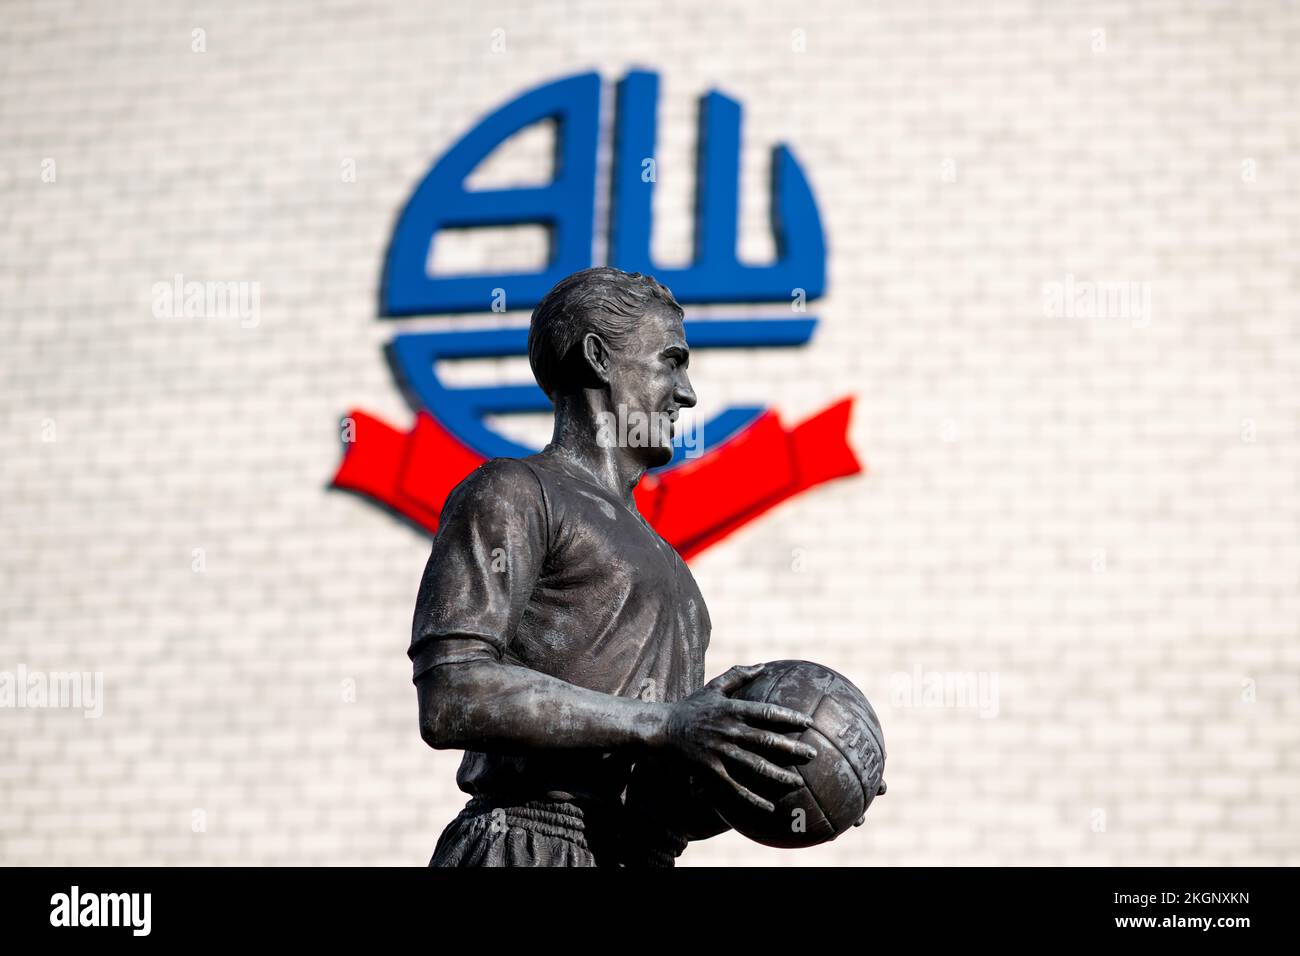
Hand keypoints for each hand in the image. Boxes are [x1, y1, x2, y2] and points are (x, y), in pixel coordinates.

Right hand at [656, 664, 817, 812]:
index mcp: (732, 709)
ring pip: (755, 766)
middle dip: (792, 749)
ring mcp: (720, 752)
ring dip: (779, 775)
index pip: (767, 713)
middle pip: (767, 741)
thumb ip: (737, 676)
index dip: (789, 718)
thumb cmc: (690, 707)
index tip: (808, 723)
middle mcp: (729, 730)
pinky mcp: (710, 770)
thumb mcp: (713, 687)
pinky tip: (769, 807)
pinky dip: (753, 798)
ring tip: (798, 782)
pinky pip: (735, 787)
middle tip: (813, 755)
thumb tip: (762, 665)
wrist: (661, 729)